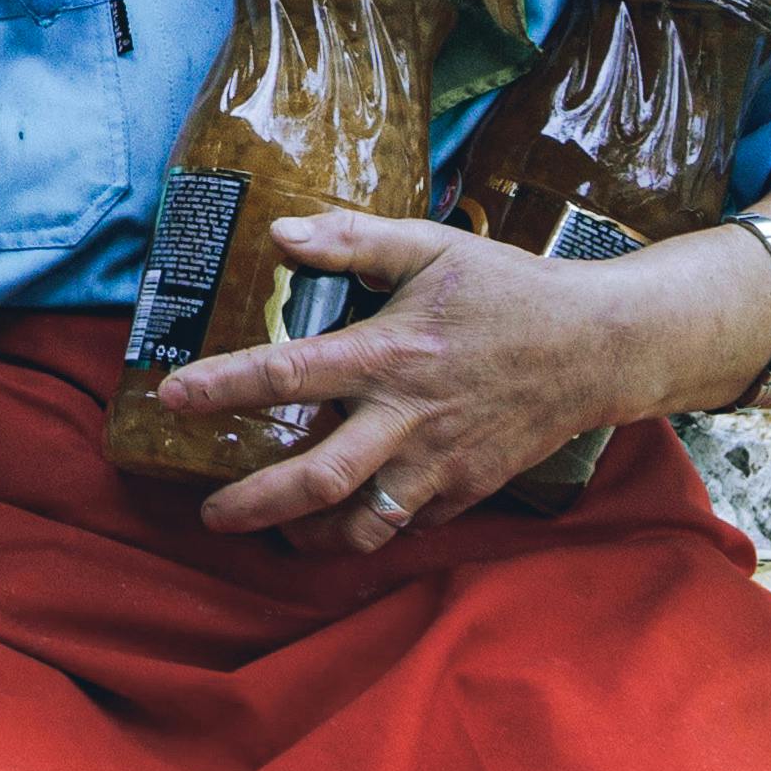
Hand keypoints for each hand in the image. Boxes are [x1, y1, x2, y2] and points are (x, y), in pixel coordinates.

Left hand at [159, 211, 770, 550]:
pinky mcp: (466, 490)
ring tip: (273, 531)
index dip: (223, 387)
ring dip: (308, 537)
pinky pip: (406, 524)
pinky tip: (344, 521)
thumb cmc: (510, 291)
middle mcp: (408, 419)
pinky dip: (368, 530)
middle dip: (253, 504)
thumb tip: (279, 233)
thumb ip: (353, 239)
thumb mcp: (432, 246)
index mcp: (390, 354)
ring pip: (362, 524)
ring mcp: (439, 464)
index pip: (288, 373)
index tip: (172, 396)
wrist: (599, 348)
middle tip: (210, 514)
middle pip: (316, 478)